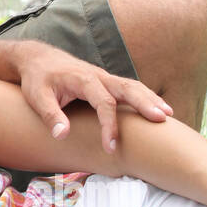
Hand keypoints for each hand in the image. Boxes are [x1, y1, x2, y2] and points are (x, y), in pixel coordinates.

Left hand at [14, 40, 172, 151]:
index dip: (109, 125)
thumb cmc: (37, 80)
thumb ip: (50, 115)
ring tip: (169, 115)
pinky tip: (157, 108)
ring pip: (132, 86)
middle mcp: (98, 76)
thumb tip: (63, 135)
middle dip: (144, 103)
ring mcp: (104, 78)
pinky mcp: (106, 82)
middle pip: (127, 88)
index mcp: (83, 79)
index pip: (103, 102)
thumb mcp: (37, 97)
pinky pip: (129, 88)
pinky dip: (145, 97)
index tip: (110, 147)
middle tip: (162, 119)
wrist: (38, 59)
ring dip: (150, 99)